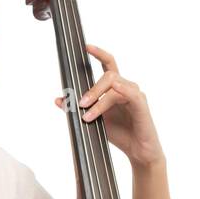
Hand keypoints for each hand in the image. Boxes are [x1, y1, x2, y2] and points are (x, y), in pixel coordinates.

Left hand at [53, 43, 163, 167]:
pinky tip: (103, 103)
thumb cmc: (121, 134)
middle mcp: (126, 87)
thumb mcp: (94, 121)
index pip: (108, 64)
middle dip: (91, 89)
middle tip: (79, 104)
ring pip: (113, 84)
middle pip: (108, 75)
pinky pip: (126, 93)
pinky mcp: (140, 103)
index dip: (98, 53)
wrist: (138, 152)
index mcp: (116, 88)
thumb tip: (59, 99)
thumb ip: (78, 108)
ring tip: (87, 115)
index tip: (85, 46)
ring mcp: (135, 94)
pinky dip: (111, 98)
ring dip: (97, 99)